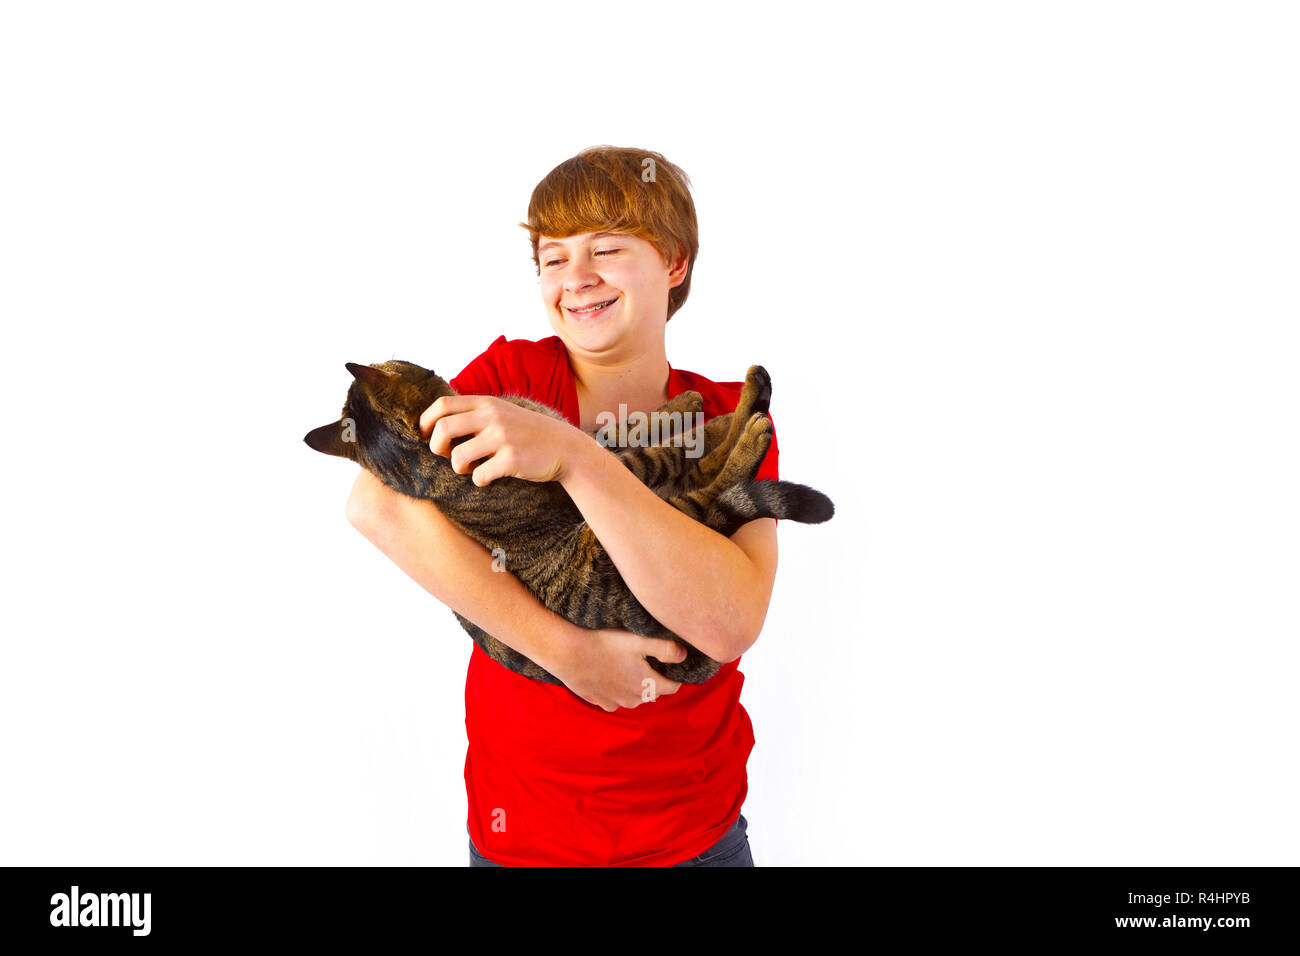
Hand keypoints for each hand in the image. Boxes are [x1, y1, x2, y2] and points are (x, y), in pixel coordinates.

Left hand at [419, 395, 586, 486]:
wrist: (565, 448)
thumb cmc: (529, 434)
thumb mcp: (503, 412)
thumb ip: (476, 413)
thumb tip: (438, 423)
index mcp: (487, 403)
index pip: (442, 405)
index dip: (425, 421)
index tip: (425, 436)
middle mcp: (493, 417)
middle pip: (443, 429)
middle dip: (436, 447)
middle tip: (447, 455)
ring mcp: (503, 438)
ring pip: (457, 457)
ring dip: (458, 467)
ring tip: (471, 468)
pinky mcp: (512, 460)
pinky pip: (479, 475)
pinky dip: (479, 481)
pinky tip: (489, 478)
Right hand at [549, 627, 685, 712]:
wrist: (569, 654)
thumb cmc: (606, 644)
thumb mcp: (639, 641)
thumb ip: (666, 648)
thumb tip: (685, 655)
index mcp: (648, 685)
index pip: (672, 687)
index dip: (676, 676)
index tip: (673, 665)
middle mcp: (634, 699)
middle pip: (652, 692)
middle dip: (654, 679)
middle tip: (648, 660)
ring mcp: (616, 702)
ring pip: (633, 697)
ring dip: (634, 685)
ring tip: (627, 667)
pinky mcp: (599, 702)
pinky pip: (615, 700)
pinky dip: (616, 690)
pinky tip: (609, 676)